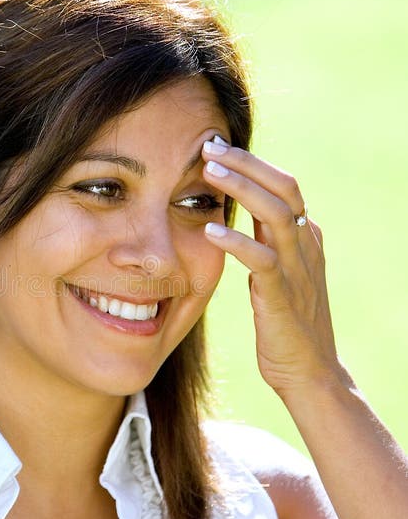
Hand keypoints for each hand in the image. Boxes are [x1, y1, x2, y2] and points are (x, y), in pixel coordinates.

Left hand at [201, 137, 343, 399]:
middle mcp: (305, 247)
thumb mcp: (277, 272)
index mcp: (303, 238)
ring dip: (241, 188)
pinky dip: (236, 241)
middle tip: (209, 145)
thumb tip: (237, 211)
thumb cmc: (286, 323)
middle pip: (283, 187)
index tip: (217, 146)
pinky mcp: (281, 297)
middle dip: (246, 162)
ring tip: (208, 172)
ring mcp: (297, 271)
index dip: (252, 162)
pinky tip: (210, 229)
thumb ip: (264, 241)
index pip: (283, 185)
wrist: (310, 372)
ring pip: (275, 215)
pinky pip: (262, 261)